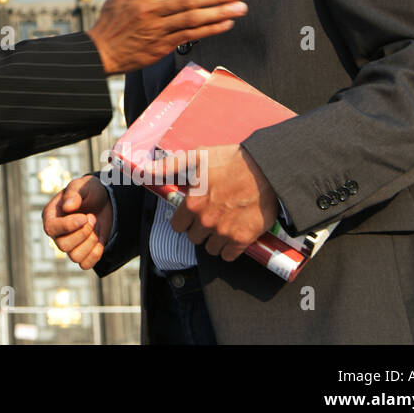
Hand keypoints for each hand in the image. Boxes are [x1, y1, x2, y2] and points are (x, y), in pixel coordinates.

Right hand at [42, 175, 112, 269]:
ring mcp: (68, 245)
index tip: (85, 217)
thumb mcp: (82, 186)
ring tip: (96, 226)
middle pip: (63, 246)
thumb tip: (67, 207)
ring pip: (75, 257)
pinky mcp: (82, 254)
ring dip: (91, 242)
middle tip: (92, 218)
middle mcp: (56, 234)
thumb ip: (74, 194)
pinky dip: (95, 254)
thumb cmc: (89, 192)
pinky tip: (100, 239)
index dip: (68, 226)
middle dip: (83, 233)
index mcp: (50, 216)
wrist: (105, 202)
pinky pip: (85, 264)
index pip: (51, 229)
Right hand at [86, 0, 246, 73]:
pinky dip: (210, 30)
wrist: (100, 52)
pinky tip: (225, 24)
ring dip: (219, 13)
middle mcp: (151, 10)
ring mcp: (158, 29)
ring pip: (193, 19)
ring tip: (239, 7)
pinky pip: (190, 36)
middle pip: (189, 1)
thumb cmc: (110, 19)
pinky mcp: (162, 46)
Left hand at [153, 145, 277, 261]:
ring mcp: (224, 232)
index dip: (184, 220)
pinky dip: (230, 249)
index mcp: (192, 204)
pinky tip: (233, 236)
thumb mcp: (197, 157)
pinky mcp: (243, 239)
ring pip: (210, 248)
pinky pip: (229, 255)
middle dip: (199, 229)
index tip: (192, 214)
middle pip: (194, 238)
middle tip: (210, 217)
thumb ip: (170, 167)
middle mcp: (206, 221)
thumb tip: (146, 170)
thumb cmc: (232, 161)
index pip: (177, 226)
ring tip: (222, 225)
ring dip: (214, 240)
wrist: (266, 170)